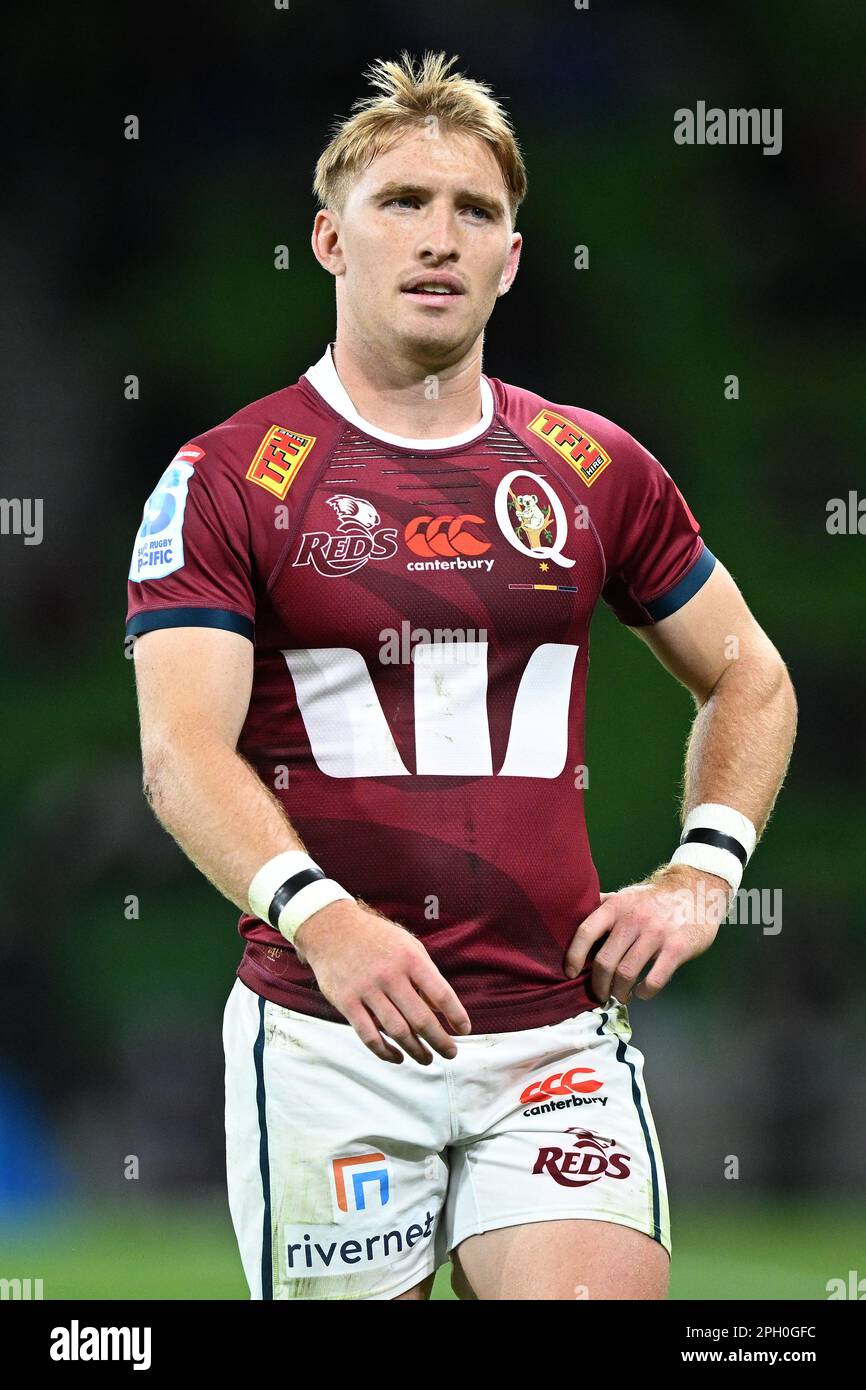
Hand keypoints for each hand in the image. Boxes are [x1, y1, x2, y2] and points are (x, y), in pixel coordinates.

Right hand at [293, 898, 471, 1064]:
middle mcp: (390, 975)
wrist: (331, 929)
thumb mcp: (408, 945)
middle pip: (421, 1018)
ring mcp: (367, 990)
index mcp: (410, 959)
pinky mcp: (346, 1002)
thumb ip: (426, 974)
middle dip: (440, 1041)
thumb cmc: (376, 938)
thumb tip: (440, 1009)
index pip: (441, 993)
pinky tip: (398, 1056)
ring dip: (417, 1051)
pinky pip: (369, 1036)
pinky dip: (385, 1052)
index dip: (456, 1015)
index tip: (464, 1030)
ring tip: (428, 1059)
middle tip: (451, 1053)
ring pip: (397, 1031)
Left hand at [564, 865, 732, 1003]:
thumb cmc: (654, 898)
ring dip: (619, 992)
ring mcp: (656, 934)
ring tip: (620, 996)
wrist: (696, 889)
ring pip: (626, 974)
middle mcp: (633, 919)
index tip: (570, 973)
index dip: (574, 956)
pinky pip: (654, 979)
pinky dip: (644, 992)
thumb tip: (570, 918)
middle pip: (605, 961)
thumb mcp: (625, 895)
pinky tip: (642, 993)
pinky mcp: (677, 948)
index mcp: (616, 906)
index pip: (586, 932)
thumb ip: (602, 909)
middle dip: (599, 985)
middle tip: (600, 994)